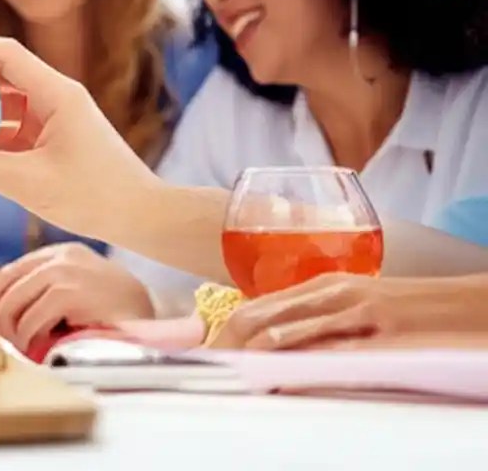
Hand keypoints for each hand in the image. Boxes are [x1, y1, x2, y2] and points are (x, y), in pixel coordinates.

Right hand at [0, 37, 162, 242]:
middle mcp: (57, 98)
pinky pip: (12, 130)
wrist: (142, 217)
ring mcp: (56, 120)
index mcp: (57, 93)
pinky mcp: (54, 142)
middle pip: (0, 75)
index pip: (4, 54)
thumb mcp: (27, 182)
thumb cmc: (95, 197)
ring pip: (4, 104)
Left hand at [0, 243, 154, 351]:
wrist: (153, 324)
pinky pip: (31, 319)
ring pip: (13, 304)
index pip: (8, 273)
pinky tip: (44, 347)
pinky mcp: (71, 290)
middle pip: (4, 287)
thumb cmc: (109, 315)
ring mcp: (66, 270)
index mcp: (59, 253)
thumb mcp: (65, 297)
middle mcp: (60, 256)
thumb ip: (28, 293)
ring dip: (15, 334)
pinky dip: (31, 339)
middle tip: (9, 342)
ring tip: (28, 347)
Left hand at [210, 273, 487, 349]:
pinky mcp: (381, 336)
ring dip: (252, 358)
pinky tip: (280, 379)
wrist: (466, 306)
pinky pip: (332, 353)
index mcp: (322, 285)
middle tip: (206, 369)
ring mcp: (356, 313)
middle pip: (259, 319)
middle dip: (226, 347)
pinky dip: (299, 367)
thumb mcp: (357, 304)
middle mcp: (332, 294)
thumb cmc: (410, 309)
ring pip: (287, 333)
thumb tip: (278, 340)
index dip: (222, 334)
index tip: (203, 354)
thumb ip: (319, 316)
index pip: (254, 308)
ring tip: (228, 376)